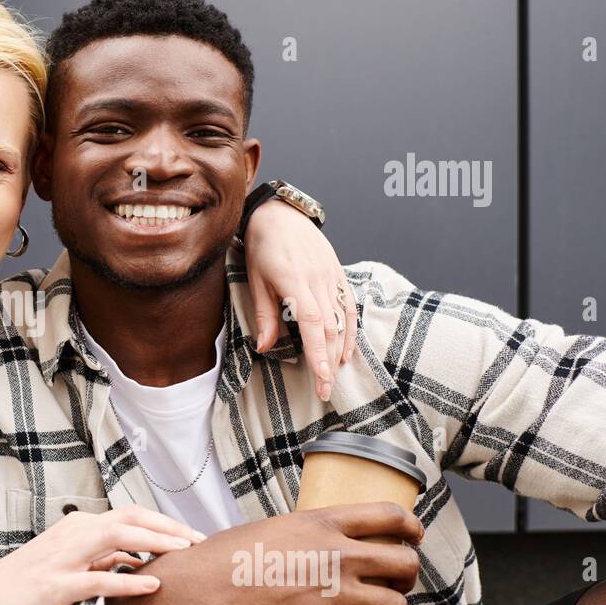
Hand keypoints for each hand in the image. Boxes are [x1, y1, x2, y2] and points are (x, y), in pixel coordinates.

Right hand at [0, 505, 206, 604]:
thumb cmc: (28, 582)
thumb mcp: (68, 562)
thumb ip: (100, 556)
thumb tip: (135, 558)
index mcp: (77, 526)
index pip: (129, 515)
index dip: (163, 523)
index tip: (191, 535)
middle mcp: (73, 533)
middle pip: (130, 519)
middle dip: (169, 528)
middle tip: (200, 541)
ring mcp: (64, 558)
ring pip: (118, 538)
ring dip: (156, 543)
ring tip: (185, 553)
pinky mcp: (57, 585)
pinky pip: (99, 579)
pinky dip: (128, 581)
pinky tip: (153, 585)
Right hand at [104, 502, 423, 604]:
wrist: (206, 590)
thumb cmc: (229, 557)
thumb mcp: (277, 527)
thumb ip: (312, 532)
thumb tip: (328, 541)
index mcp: (325, 523)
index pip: (391, 516)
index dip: (411, 527)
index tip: (413, 536)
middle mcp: (338, 555)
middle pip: (405, 563)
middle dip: (406, 575)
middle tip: (394, 581)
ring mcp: (335, 594)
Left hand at [243, 198, 358, 401]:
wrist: (280, 214)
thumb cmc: (262, 247)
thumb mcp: (256, 280)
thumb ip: (264, 314)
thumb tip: (264, 346)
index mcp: (295, 281)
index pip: (312, 324)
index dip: (319, 353)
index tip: (322, 379)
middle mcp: (318, 280)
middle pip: (330, 328)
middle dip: (329, 362)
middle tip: (326, 390)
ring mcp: (331, 277)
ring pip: (342, 320)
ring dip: (341, 350)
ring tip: (336, 375)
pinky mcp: (338, 275)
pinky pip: (349, 306)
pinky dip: (350, 330)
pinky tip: (346, 350)